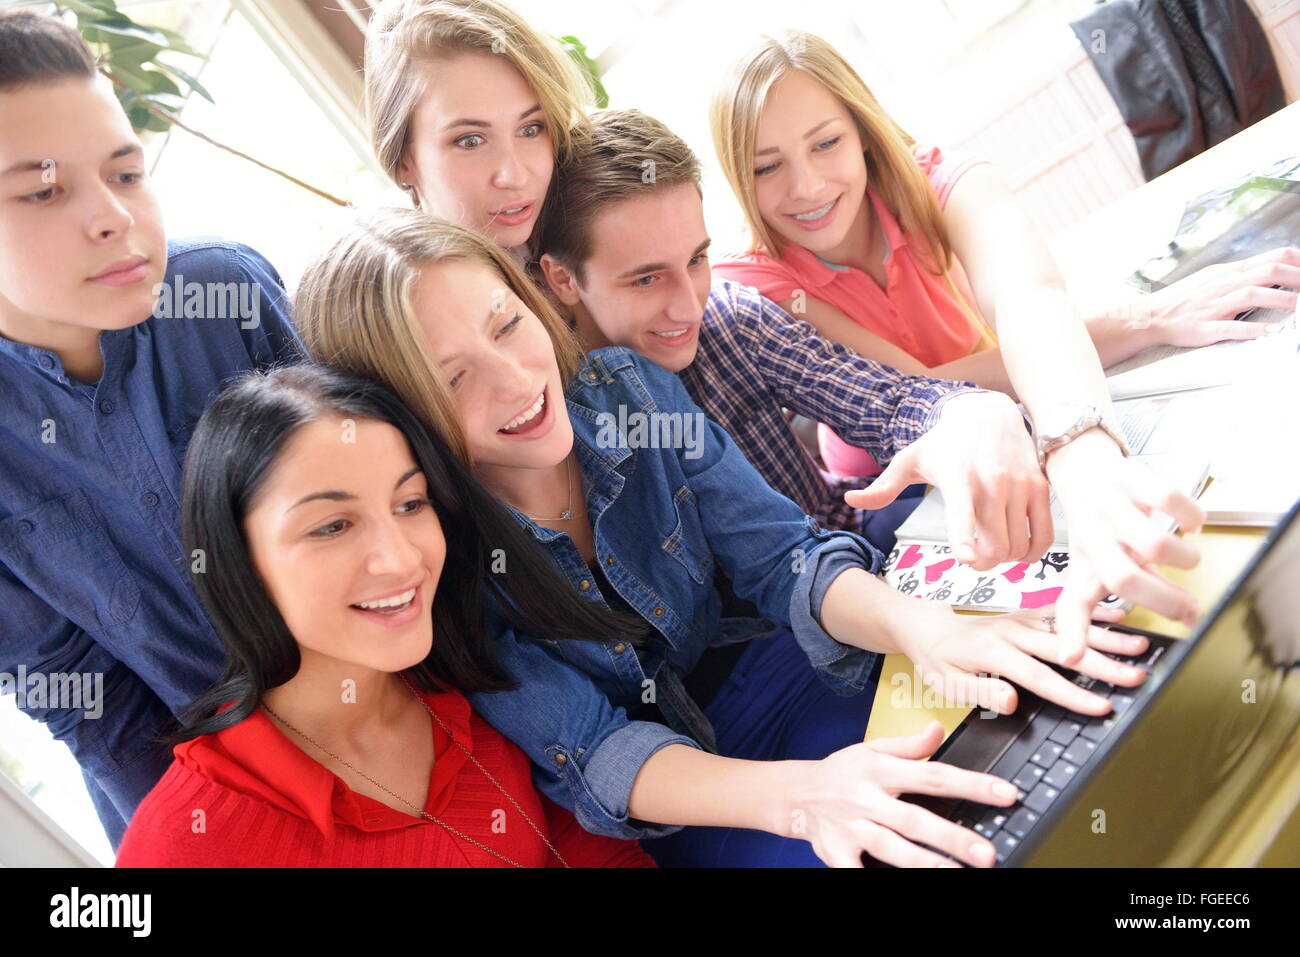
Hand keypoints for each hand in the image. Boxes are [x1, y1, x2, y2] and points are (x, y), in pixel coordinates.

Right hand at [792, 721, 1015, 866]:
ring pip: (891, 849)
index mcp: (880, 771)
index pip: (933, 776)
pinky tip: (905, 886)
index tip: (1006, 794)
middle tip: (987, 853)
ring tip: (958, 876)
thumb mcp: (871, 749)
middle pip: (914, 820)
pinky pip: (857, 872)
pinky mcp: (836, 853)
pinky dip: (873, 879)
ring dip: (925, 865)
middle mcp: (866, 799)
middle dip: (952, 838)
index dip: (971, 785)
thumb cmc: (841, 772)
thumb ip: (908, 745)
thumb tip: (939, 729)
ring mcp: (851, 828)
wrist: (795, 794)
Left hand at [846, 391, 1050, 568]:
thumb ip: (883, 486)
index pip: (962, 512)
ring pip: (1018, 545)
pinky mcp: (1039, 488)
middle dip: (984, 564)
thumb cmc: (944, 442)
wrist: (988, 413)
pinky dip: (1032, 553)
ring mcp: (1019, 485)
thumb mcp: (910, 459)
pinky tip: (1019, 551)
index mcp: (957, 478)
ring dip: (1006, 560)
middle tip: (974, 560)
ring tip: (994, 552)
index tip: (965, 558)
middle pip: (994, 544)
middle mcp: (991, 482)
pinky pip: (1043, 536)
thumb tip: (850, 499)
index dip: (964, 537)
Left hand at [893, 603, 1151, 718]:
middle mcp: (1013, 631)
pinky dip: (1091, 611)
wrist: (925, 626)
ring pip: (1071, 627)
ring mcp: (1023, 619)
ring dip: (1107, 636)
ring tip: (1141, 645)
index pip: (1040, 678)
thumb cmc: (937, 658)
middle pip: (1065, 650)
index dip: (1072, 694)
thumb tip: (1011, 702)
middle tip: (1137, 676)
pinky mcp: (1027, 613)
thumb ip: (979, 692)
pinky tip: (1119, 613)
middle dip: (1104, 665)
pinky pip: (1063, 610)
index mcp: (994, 652)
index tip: (1102, 706)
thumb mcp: (946, 682)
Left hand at [1046, 430, 1203, 664]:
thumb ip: (1145, 590)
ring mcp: (1109, 505)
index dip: (1072, 633)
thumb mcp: (1107, 560)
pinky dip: (1192, 516)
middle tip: (1189, 609)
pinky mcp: (1129, 475)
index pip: (1072, 602)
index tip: (1070, 658)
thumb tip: (1192, 616)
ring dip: (1185, 558)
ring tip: (1188, 558)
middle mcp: (1092, 536)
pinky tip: (1191, 523)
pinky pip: (1170, 499)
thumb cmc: (1099, 523)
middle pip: (1124, 578)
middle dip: (1164, 602)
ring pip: (1155, 543)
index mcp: (1082, 563)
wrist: (1080, 464)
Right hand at [1139, 246, 1299, 347]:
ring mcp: (1215, 305)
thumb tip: (1273, 272)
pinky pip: (1232, 327)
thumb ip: (1243, 275)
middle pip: (1269, 271)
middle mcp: (1225, 284)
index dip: (1299, 263)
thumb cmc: (1185, 299)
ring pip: (1253, 295)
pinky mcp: (1205, 327)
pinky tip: (1272, 332)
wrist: (1152, 315)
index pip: (1274, 257)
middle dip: (1298, 279)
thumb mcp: (1215, 278)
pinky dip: (1255, 330)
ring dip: (1283, 300)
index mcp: (1230, 271)